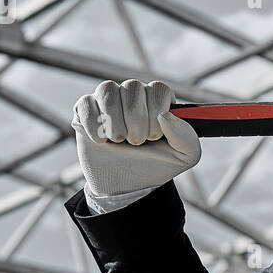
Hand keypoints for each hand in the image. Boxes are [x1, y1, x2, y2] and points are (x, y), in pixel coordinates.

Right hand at [72, 79, 200, 197]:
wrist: (126, 185)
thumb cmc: (156, 165)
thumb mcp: (184, 156)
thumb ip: (186, 136)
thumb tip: (165, 116)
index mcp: (159, 100)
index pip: (158, 89)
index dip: (155, 113)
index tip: (154, 137)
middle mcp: (134, 93)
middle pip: (132, 87)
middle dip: (136, 122)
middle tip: (137, 143)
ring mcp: (109, 98)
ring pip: (108, 89)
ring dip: (115, 123)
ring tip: (119, 141)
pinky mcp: (86, 108)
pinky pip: (86, 103)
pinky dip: (95, 125)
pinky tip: (102, 141)